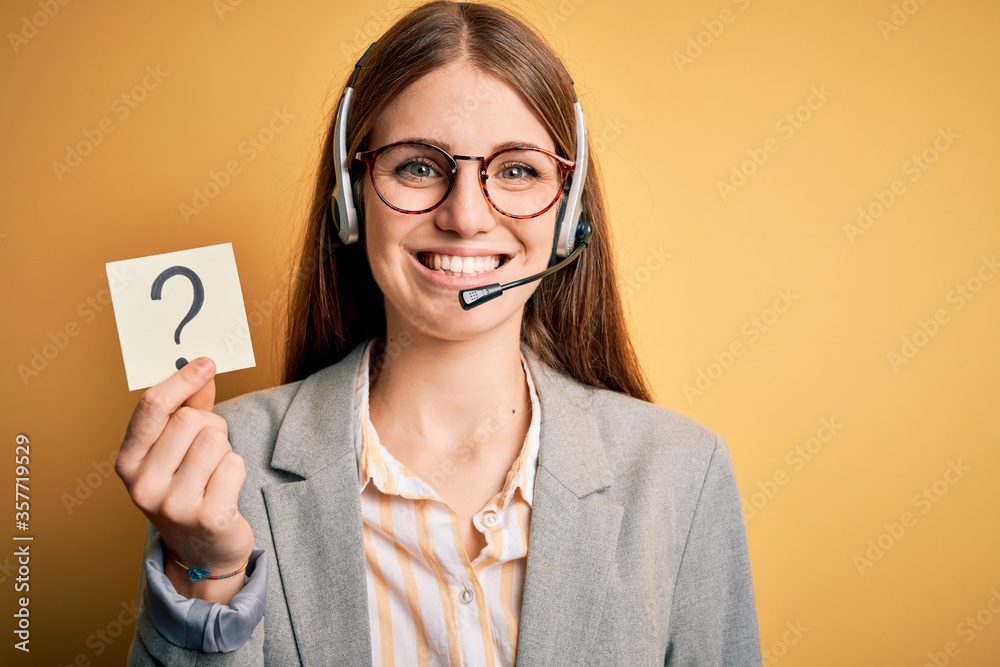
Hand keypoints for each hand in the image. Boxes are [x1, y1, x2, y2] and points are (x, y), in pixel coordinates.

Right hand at [116, 358, 253, 584]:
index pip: (152, 407)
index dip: (182, 379)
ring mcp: (173, 505)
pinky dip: (236, 470)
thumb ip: (189, 408)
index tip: (207, 363)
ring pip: (216, 440)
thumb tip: (203, 370)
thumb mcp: (177, 450)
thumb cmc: (189, 489)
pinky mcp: (208, 518)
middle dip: (210, 425)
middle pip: (190, 420)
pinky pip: (234, 465)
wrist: (202, 551)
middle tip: (210, 447)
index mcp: (128, 463)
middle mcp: (143, 486)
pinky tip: (225, 490)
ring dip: (225, 449)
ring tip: (214, 471)